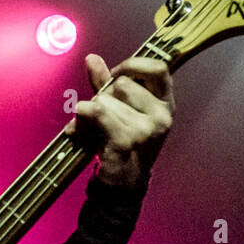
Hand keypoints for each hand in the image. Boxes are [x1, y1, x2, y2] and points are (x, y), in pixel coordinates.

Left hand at [65, 53, 173, 187]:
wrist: (122, 185)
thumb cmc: (121, 143)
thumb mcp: (119, 110)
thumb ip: (106, 84)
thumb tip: (91, 58)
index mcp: (166, 104)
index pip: (158, 68)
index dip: (133, 65)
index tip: (115, 75)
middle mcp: (162, 115)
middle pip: (123, 83)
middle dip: (104, 95)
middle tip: (99, 114)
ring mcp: (148, 129)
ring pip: (106, 99)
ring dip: (90, 111)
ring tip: (89, 127)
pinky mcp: (128, 140)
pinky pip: (98, 113)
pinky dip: (82, 118)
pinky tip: (77, 129)